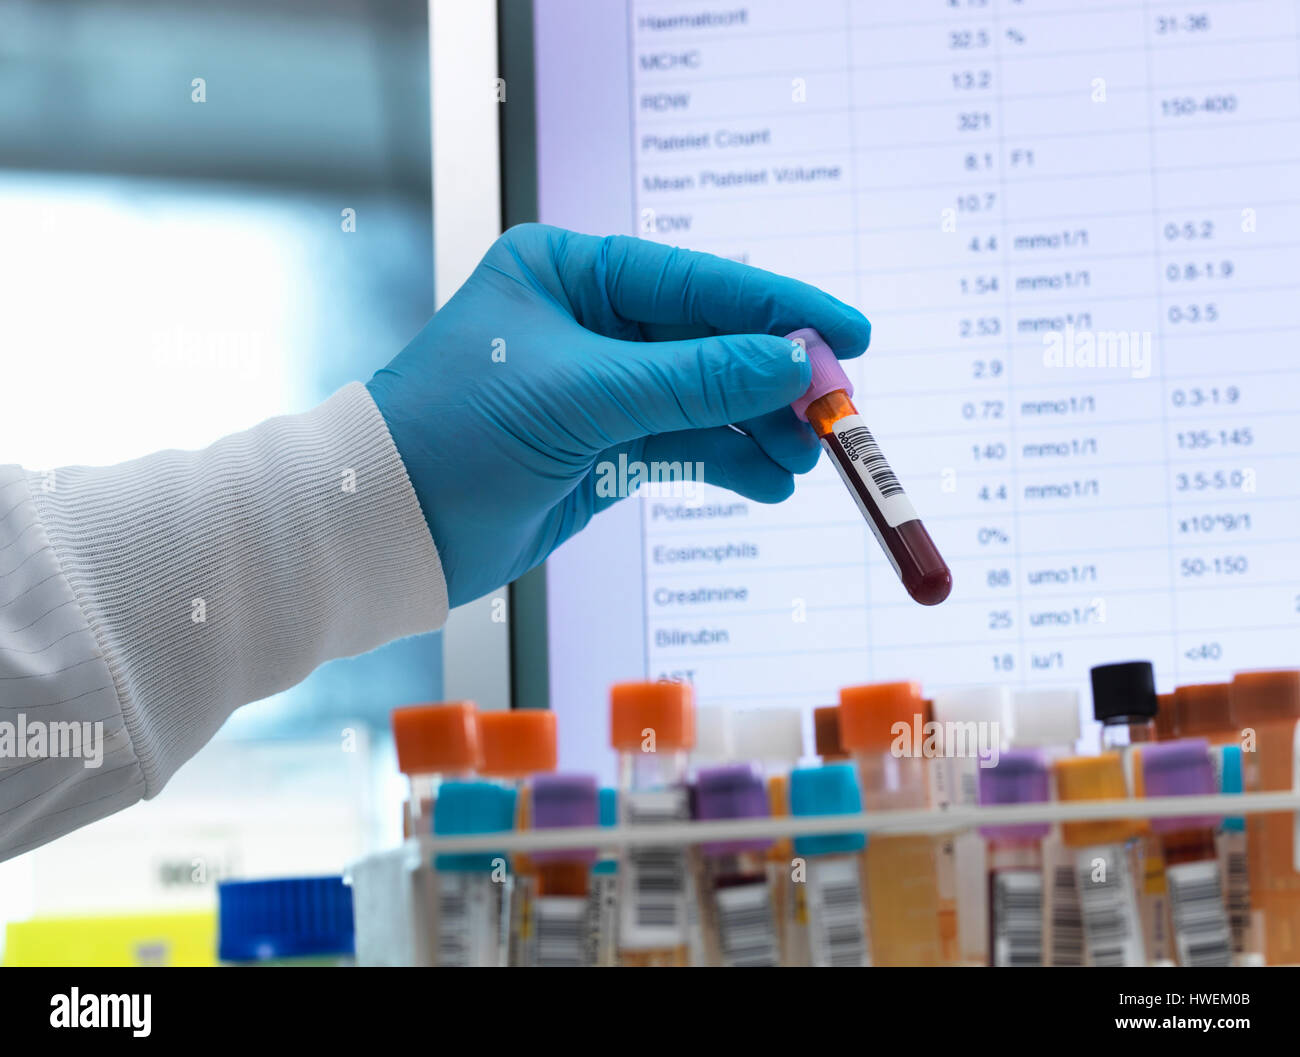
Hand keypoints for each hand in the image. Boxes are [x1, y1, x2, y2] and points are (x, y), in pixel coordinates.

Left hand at [366, 224, 870, 606]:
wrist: (389, 529)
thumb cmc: (456, 435)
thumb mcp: (583, 397)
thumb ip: (695, 379)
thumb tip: (795, 362)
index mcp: (568, 271)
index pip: (697, 282)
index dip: (779, 308)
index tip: (850, 334)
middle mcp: (587, 320)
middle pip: (710, 342)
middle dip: (774, 381)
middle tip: (835, 417)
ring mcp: (598, 386)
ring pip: (705, 398)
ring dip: (758, 428)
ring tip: (804, 461)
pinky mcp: (602, 446)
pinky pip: (685, 444)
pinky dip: (728, 461)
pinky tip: (769, 481)